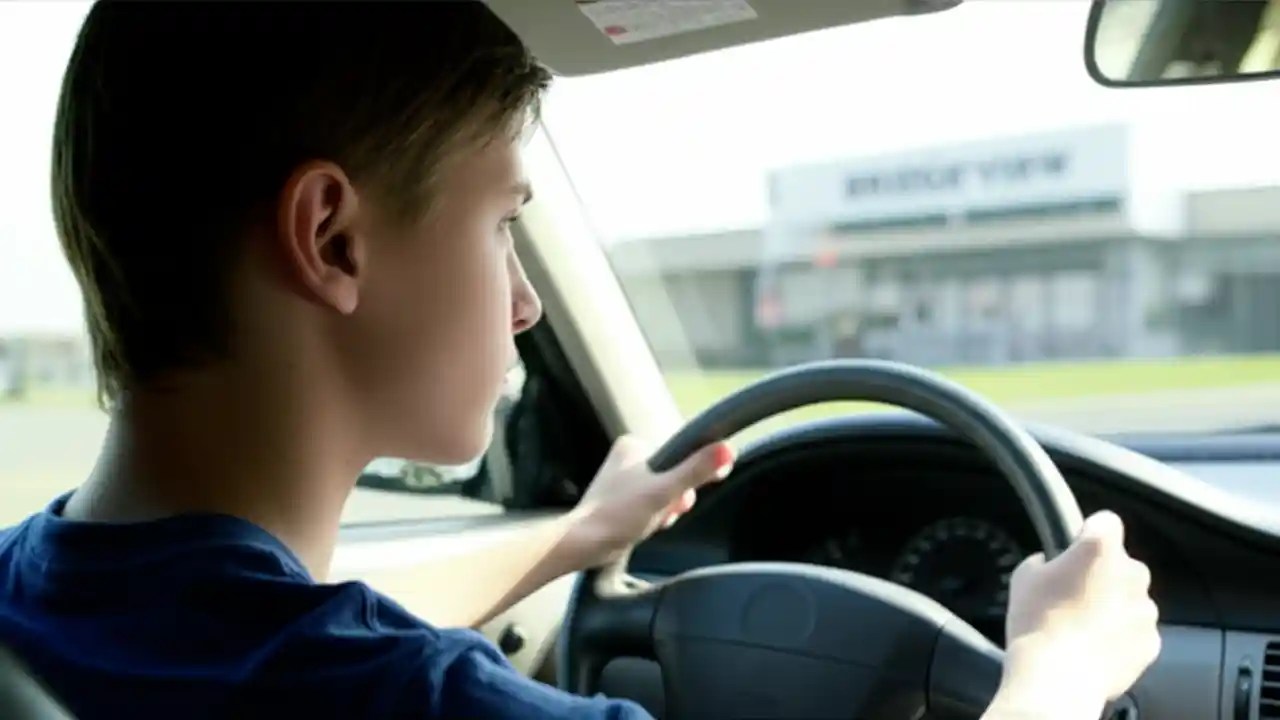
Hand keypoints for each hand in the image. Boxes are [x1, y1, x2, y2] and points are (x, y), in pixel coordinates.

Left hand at [563, 435, 734, 568]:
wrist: (583, 544)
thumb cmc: (618, 515)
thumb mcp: (664, 492)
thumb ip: (696, 471)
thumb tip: (728, 449)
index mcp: (633, 445)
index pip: (679, 456)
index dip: (686, 479)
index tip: (680, 495)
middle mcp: (626, 458)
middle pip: (672, 477)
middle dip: (673, 500)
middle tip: (662, 511)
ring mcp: (621, 481)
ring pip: (662, 495)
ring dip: (663, 511)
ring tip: (649, 522)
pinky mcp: (618, 502)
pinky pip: (649, 506)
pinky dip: (650, 518)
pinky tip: (642, 528)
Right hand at [986, 511, 1159, 719]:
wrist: (1057, 679)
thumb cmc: (1036, 623)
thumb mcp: (1024, 576)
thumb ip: (1045, 561)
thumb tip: (1051, 565)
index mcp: (1100, 548)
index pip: (1106, 521)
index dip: (1088, 533)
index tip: (1075, 548)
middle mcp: (1132, 573)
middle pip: (1121, 563)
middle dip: (1102, 574)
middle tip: (1073, 594)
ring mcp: (1146, 609)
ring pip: (1130, 598)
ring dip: (1113, 606)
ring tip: (1081, 626)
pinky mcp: (1152, 641)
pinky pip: (1136, 630)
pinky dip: (1121, 635)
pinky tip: (1094, 646)